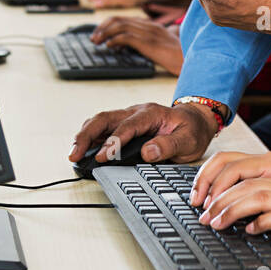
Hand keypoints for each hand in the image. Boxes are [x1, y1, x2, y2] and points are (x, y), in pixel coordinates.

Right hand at [68, 101, 218, 165]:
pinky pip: (104, 126)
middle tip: (75, 154)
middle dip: (87, 136)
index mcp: (151, 114)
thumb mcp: (188, 140)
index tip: (102, 157)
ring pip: (100, 121)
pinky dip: (91, 136)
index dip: (113, 142)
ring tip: (74, 153)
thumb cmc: (192, 130)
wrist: (196, 120)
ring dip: (85, 135)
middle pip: (105, 118)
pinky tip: (84, 148)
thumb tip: (148, 152)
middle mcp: (136, 112)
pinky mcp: (125, 123)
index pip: (127, 126)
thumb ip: (169, 145)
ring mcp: (129, 116)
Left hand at [91, 16, 182, 73]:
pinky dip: (114, 40)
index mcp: (152, 25)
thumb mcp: (168, 44)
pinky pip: (126, 37)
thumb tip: (148, 38)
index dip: (109, 25)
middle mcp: (149, 26)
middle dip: (102, 27)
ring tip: (97, 41)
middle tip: (94, 38)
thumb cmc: (183, 56)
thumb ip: (158, 39)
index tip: (100, 34)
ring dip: (104, 33)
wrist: (192, 61)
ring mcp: (149, 33)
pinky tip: (109, 47)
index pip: (125, 19)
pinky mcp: (148, 42)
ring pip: (120, 26)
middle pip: (119, 19)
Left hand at [195, 164, 270, 257]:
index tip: (201, 198)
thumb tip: (238, 210)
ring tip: (217, 224)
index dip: (215, 178)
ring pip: (258, 195)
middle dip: (218, 198)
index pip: (241, 165)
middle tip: (203, 216)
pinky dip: (263, 222)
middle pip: (245, 181)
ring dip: (232, 209)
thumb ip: (270, 198)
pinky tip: (251, 231)